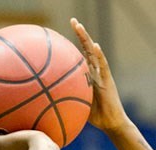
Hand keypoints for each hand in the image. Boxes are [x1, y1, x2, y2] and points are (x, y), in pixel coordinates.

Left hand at [70, 18, 129, 132]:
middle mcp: (95, 70)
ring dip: (86, 38)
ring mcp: (102, 73)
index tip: (62, 34)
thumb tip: (45, 102)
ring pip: (94, 51)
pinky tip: (95, 45)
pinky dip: (99, 54)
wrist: (111, 123)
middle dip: (80, 33)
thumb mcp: (75, 105)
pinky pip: (103, 64)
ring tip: (78, 26)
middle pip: (86, 48)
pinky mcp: (108, 79)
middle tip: (73, 20)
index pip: (79, 55)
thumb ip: (64, 99)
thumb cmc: (94, 117)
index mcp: (87, 74)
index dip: (72, 44)